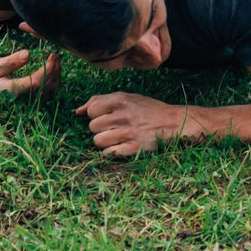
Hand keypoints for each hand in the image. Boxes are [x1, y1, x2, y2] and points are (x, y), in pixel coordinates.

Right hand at [0, 49, 60, 105]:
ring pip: (51, 92)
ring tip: (55, 61)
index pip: (37, 82)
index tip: (52, 55)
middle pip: (48, 88)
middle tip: (56, 55)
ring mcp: (29, 105)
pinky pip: (49, 95)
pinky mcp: (32, 104)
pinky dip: (54, 82)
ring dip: (56, 76)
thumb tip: (28, 53)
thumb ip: (11, 62)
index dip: (48, 69)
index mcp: (13, 92)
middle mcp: (23, 101)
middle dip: (55, 70)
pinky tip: (52, 71)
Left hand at [75, 92, 192, 156]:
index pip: (91, 111)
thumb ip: (99, 100)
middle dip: (99, 129)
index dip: (95, 115)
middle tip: (112, 128)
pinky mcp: (135, 147)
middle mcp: (123, 115)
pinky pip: (109, 153)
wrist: (173, 121)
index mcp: (120, 100)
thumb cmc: (146, 108)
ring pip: (97, 141)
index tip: (106, 117)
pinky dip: (110, 152)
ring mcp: (129, 132)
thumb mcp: (125, 97)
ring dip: (103, 141)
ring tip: (115, 137)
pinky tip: (118, 147)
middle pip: (92, 127)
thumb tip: (77, 112)